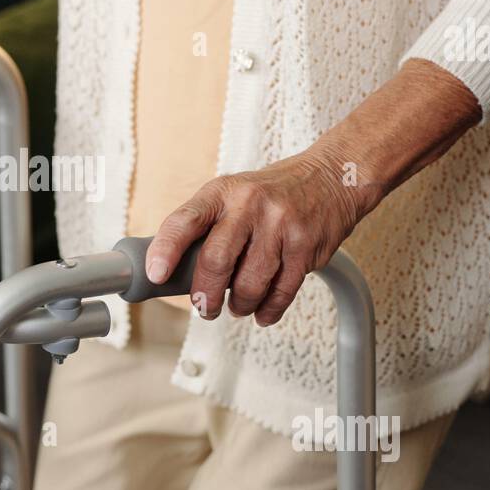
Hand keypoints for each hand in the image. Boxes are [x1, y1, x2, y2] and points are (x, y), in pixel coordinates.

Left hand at [145, 145, 370, 326]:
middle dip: (205, 296)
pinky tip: (261, 311)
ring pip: (249, 284)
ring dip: (239, 305)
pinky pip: (281, 292)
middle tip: (204, 307)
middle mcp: (250, 205)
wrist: (333, 177)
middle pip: (216, 262)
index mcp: (222, 191)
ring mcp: (281, 226)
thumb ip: (205, 225)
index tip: (156, 275)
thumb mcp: (232, 193)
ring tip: (237, 305)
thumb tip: (171, 270)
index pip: (185, 221)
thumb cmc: (272, 192)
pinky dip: (267, 310)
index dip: (166, 250)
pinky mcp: (306, 247)